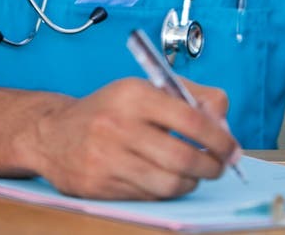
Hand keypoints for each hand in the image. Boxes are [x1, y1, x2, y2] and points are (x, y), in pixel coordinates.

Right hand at [25, 78, 238, 199]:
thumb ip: (188, 94)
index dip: (218, 137)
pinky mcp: (101, 185)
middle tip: (219, 165)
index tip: (231, 147)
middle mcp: (119, 125)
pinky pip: (149, 196)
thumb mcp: (143, 88)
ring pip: (168, 182)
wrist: (53, 133)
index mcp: (134, 94)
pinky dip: (167, 191)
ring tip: (195, 173)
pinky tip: (169, 180)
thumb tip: (223, 114)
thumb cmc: (108, 109)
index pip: (189, 118)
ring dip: (191, 182)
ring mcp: (108, 158)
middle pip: (182, 156)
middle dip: (211, 166)